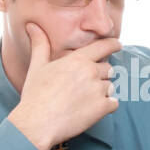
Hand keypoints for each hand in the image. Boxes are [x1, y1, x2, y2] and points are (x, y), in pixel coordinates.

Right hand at [7, 22, 120, 149]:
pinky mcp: (102, 108)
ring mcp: (98, 90)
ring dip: (102, 92)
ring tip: (84, 99)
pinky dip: (106, 107)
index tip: (118, 45)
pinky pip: (114, 103)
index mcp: (78, 60)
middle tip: (85, 85)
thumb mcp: (37, 67)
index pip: (104, 46)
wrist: (36, 123)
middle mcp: (91, 72)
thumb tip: (32, 26)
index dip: (113, 45)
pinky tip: (92, 110)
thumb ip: (40, 45)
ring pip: (110, 87)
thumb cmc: (35, 95)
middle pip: (108, 69)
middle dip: (100, 75)